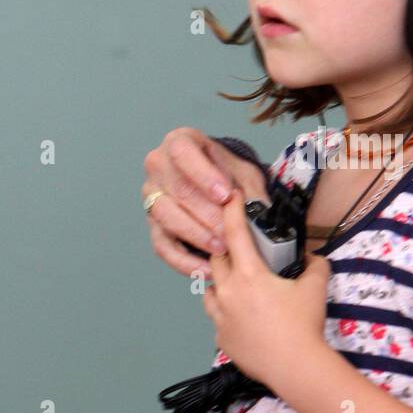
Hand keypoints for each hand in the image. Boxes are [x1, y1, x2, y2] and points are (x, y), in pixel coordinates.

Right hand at [142, 129, 269, 277]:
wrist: (218, 188)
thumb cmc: (229, 176)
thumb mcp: (245, 174)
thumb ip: (250, 189)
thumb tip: (259, 212)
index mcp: (180, 142)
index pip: (183, 154)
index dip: (204, 175)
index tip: (226, 195)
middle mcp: (159, 166)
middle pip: (178, 190)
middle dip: (208, 214)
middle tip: (231, 231)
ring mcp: (152, 196)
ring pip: (167, 217)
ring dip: (197, 236)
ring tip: (222, 249)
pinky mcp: (154, 225)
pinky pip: (163, 246)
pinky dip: (185, 261)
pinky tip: (207, 269)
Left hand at [203, 187, 330, 390]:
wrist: (295, 367)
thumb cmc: (304, 324)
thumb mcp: (316, 287)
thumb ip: (315, 265)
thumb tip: (313, 257)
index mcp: (249, 274)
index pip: (234, 234)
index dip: (231, 212)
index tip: (229, 198)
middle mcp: (227, 292)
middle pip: (215, 260)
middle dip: (225, 251)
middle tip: (240, 251)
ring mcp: (220, 317)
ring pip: (209, 289)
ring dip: (220, 282)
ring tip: (237, 285)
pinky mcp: (221, 338)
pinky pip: (217, 317)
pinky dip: (225, 311)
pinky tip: (242, 316)